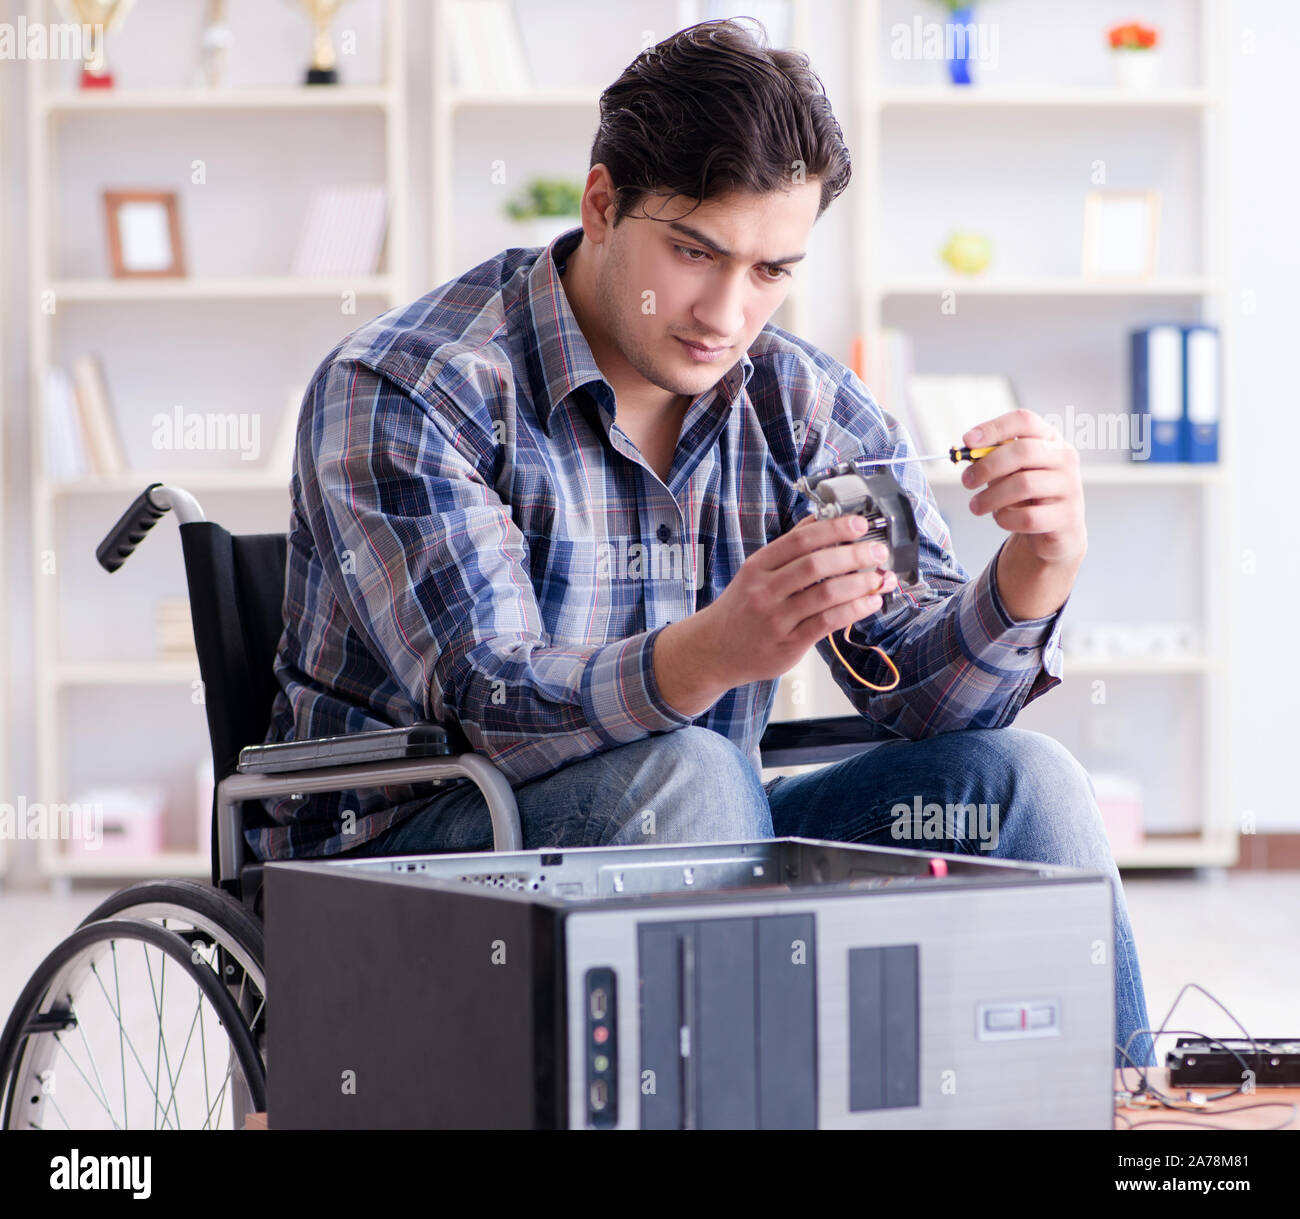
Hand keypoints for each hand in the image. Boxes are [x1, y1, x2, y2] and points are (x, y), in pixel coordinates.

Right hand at [653, 514, 897, 714]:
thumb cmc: (741, 609)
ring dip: (860, 583)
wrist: (714, 651)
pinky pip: (828, 622)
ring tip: (882, 577)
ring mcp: (777, 619)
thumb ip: (787, 548)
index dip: (833, 529)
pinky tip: (871, 602)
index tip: (859, 524)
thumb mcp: (755, 573)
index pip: (799, 541)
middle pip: (815, 565)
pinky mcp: (789, 643)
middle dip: (853, 555)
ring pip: (826, 595)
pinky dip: (854, 610)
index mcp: (757, 567)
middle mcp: (765, 591)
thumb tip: (819, 519)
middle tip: (878, 550)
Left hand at [961, 408, 1085, 566]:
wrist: (1050, 530)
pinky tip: (1002, 518)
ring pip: (1023, 485)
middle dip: (987, 466)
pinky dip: (1006, 519)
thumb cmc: (1025, 494)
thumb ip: (992, 458)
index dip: (994, 428)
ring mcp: (1069, 486)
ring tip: (977, 505)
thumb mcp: (1009, 471)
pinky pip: (1028, 516)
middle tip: (966, 481)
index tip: (968, 441)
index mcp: (1049, 438)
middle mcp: (1064, 457)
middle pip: (1023, 451)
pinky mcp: (1067, 516)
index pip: (1024, 421)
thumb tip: (967, 451)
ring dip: (990, 497)